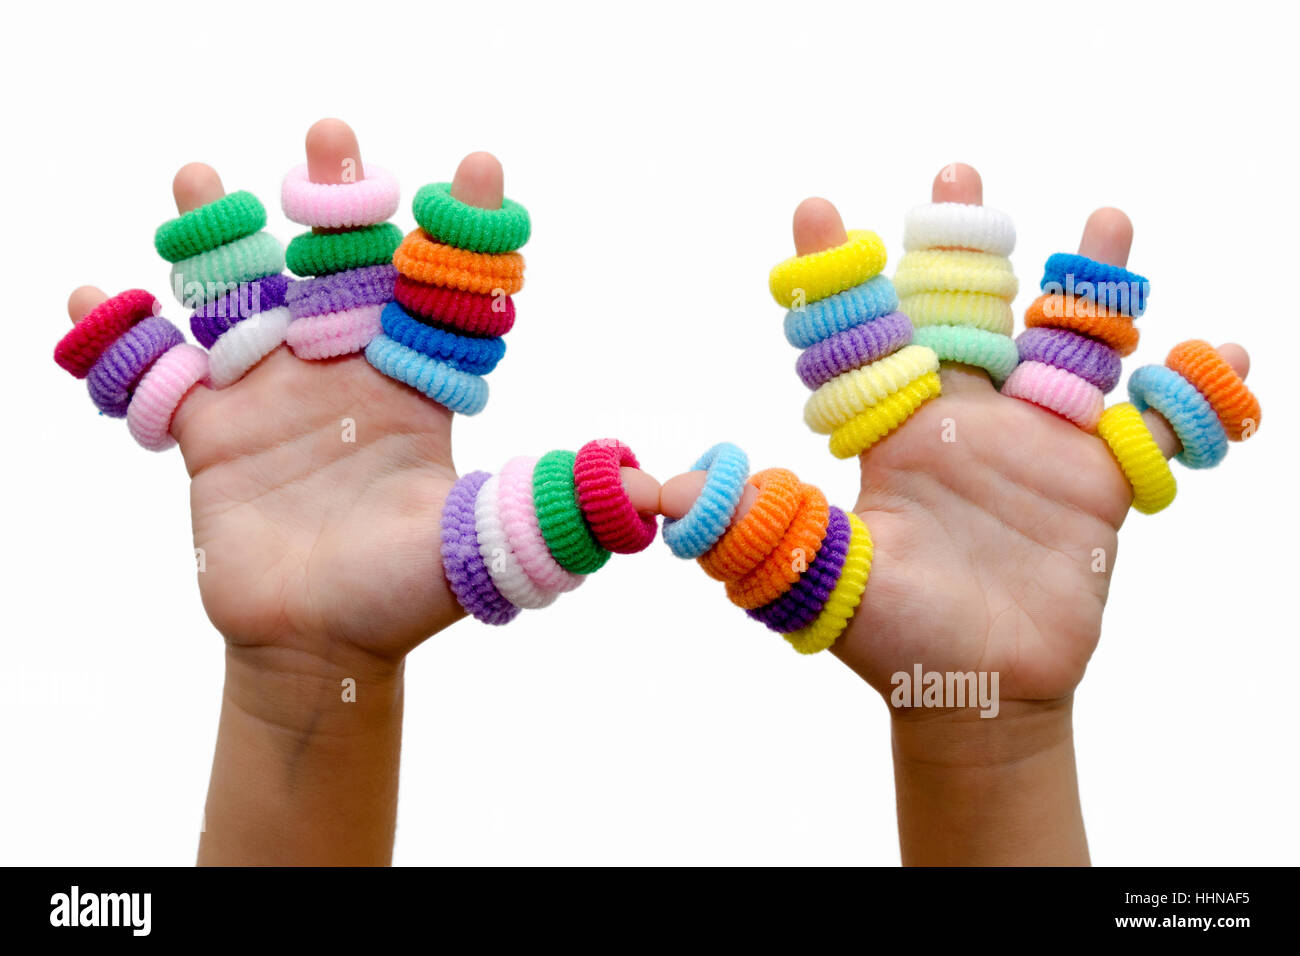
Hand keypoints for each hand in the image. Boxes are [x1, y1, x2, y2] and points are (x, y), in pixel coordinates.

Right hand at [66, 120, 660, 862]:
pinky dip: (122, 333)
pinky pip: (158, 369)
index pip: (446, 290)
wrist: (324, 647)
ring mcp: (272, 395)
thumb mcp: (488, 540)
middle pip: (339, 263)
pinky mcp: (207, 430)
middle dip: (336, 194)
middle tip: (330, 130)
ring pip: (244, 293)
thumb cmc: (409, 594)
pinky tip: (87, 288)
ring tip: (200, 176)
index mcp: (418, 387)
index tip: (479, 163)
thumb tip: (667, 492)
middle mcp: (347, 373)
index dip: (462, 228)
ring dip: (220, 235)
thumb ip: (565, 508)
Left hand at [659, 164, 1253, 862]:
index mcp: (894, 431)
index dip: (836, 272)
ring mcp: (1035, 444)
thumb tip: (657, 495)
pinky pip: (1153, 424)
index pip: (860, 333)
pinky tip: (1228, 353)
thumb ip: (753, 527)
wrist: (972, 693)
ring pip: (1064, 343)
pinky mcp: (1098, 480)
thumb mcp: (819, 573)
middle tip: (952, 175)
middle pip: (963, 309)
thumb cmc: (889, 637)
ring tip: (1105, 220)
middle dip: (956, 243)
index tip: (812, 207)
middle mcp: (963, 421)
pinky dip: (1192, 391)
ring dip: (1086, 285)